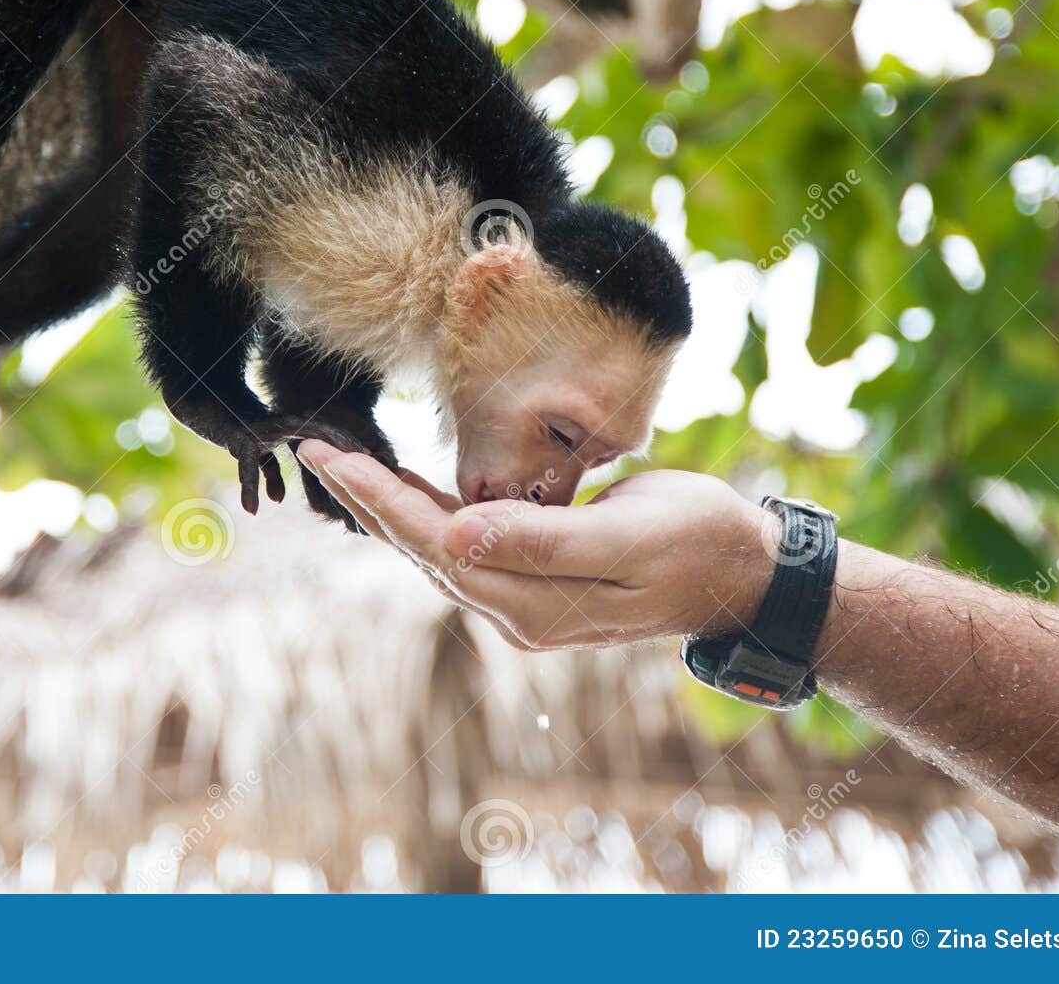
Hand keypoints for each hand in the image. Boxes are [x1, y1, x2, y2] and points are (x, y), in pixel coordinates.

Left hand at [296, 442, 778, 651]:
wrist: (743, 574)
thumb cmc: (696, 543)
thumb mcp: (626, 540)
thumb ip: (543, 542)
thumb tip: (456, 536)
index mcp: (533, 606)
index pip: (434, 547)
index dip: (379, 501)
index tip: (331, 456)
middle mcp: (517, 610)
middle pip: (422, 550)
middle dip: (366, 500)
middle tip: (314, 448)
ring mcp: (526, 598)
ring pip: (437, 548)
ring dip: (389, 506)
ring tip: (344, 462)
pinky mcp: (537, 577)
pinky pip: (465, 543)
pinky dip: (428, 511)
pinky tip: (406, 485)